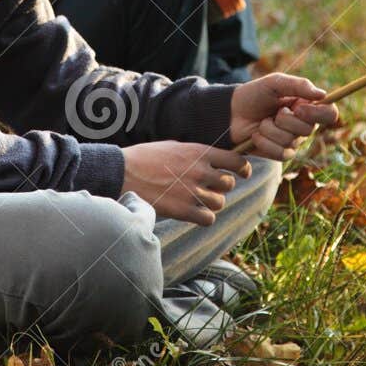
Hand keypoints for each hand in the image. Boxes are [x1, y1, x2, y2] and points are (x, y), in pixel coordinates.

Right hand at [121, 141, 252, 225]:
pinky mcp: (183, 210)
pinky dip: (204, 218)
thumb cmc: (144, 157)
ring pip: (220, 202)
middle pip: (229, 184)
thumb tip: (209, 159)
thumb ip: (194, 153)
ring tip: (198, 201)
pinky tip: (194, 213)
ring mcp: (192, 191)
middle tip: (209, 188)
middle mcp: (200, 171)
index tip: (242, 173)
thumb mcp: (173, 146)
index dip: (242, 168)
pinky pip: (208, 219)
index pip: (236, 160)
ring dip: (212, 203)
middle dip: (221, 187)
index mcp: (199, 152)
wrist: (123, 172)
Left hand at [229, 72, 340, 158]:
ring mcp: (293, 141)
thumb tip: (322, 95)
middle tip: (274, 112)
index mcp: (307, 106)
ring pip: (291, 141)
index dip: (318, 113)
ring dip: (271, 129)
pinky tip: (256, 135)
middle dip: (285, 120)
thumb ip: (298, 85)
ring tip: (262, 122)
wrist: (232, 112)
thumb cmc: (254, 95)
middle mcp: (304, 125)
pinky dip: (265, 142)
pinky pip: (281, 153)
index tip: (299, 108)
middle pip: (308, 129)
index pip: (329, 113)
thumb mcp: (275, 83)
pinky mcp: (280, 154)